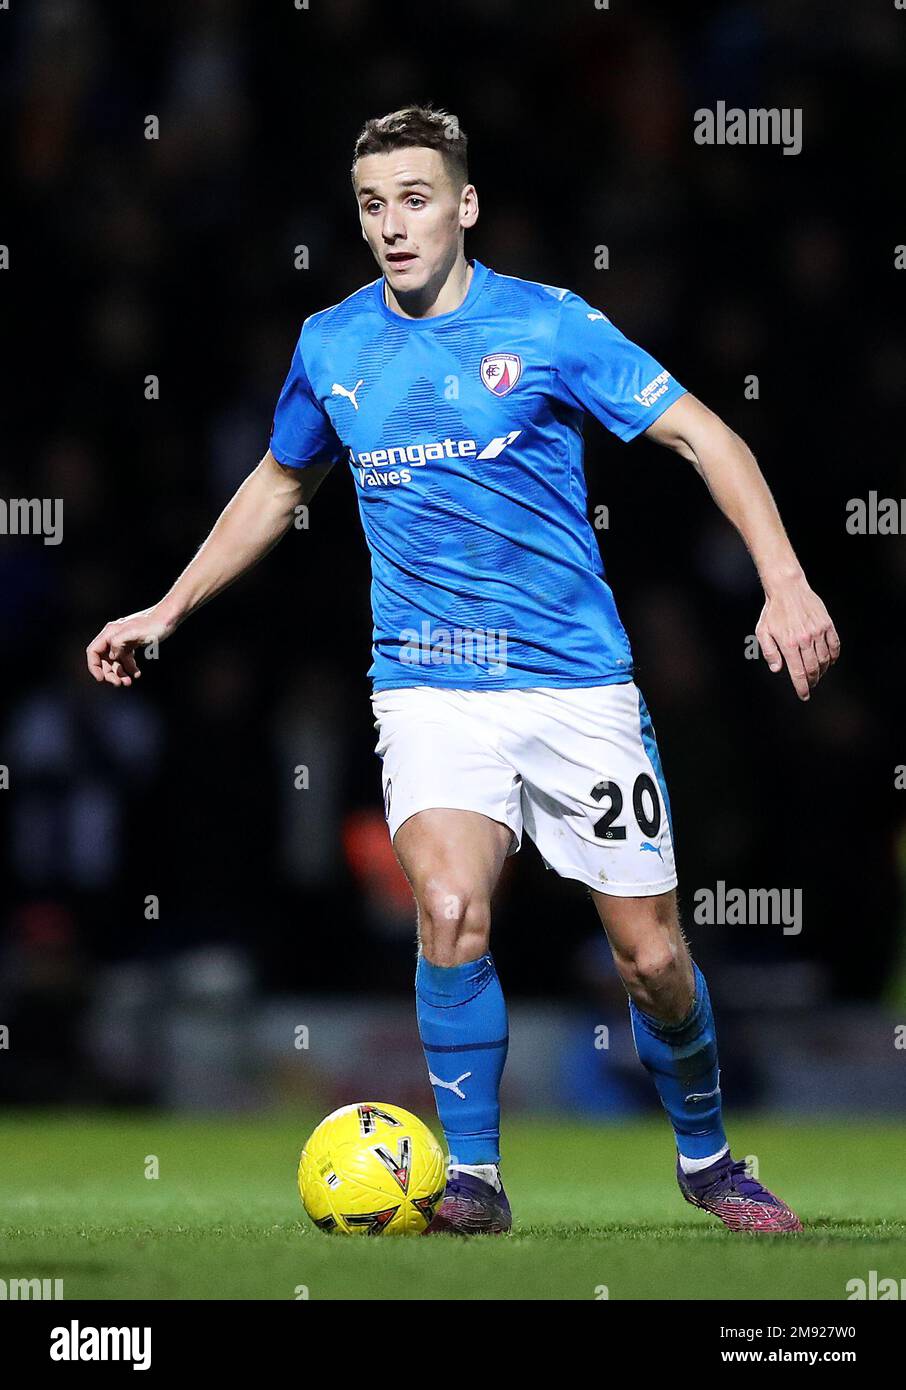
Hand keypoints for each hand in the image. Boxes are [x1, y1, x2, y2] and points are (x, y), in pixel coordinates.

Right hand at [86, 605, 176, 686]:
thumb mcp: (134, 633)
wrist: (168, 618)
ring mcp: (123, 641)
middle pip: (104, 659)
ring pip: (115, 661)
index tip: (101, 679)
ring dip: (119, 673)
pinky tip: (137, 674)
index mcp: (110, 633)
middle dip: (109, 673)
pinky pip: (126, 659)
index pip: (93, 651)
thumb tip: (111, 656)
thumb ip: (118, 643)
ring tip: (128, 682)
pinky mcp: (132, 644)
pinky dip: (129, 668)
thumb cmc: (153, 624)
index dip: (94, 666)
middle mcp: (114, 637)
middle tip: (118, 683)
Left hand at [756, 576, 839, 700]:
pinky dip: (833, 656)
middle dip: (812, 681)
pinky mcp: (827, 624)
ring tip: (818, 674)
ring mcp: (818, 632)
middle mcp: (805, 639)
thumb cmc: (773, 611)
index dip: (802, 687)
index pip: (797, 672)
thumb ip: (769, 652)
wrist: (788, 589)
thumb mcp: (763, 631)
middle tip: (810, 685)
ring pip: (825, 659)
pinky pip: (834, 645)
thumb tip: (777, 669)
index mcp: (788, 643)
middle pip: (813, 669)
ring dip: (822, 670)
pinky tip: (829, 661)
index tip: (804, 696)